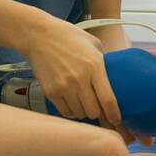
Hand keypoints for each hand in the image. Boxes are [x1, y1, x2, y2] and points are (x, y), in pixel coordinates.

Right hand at [22, 15, 145, 144]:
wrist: (39, 35)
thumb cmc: (68, 37)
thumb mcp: (93, 44)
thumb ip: (103, 62)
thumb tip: (112, 78)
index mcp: (95, 66)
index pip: (108, 99)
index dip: (114, 114)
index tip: (116, 120)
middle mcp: (80, 79)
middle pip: (94, 111)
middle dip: (98, 113)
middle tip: (97, 108)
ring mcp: (64, 86)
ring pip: (79, 114)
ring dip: (83, 112)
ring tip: (83, 103)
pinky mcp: (51, 91)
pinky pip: (64, 111)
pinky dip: (70, 111)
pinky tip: (71, 103)